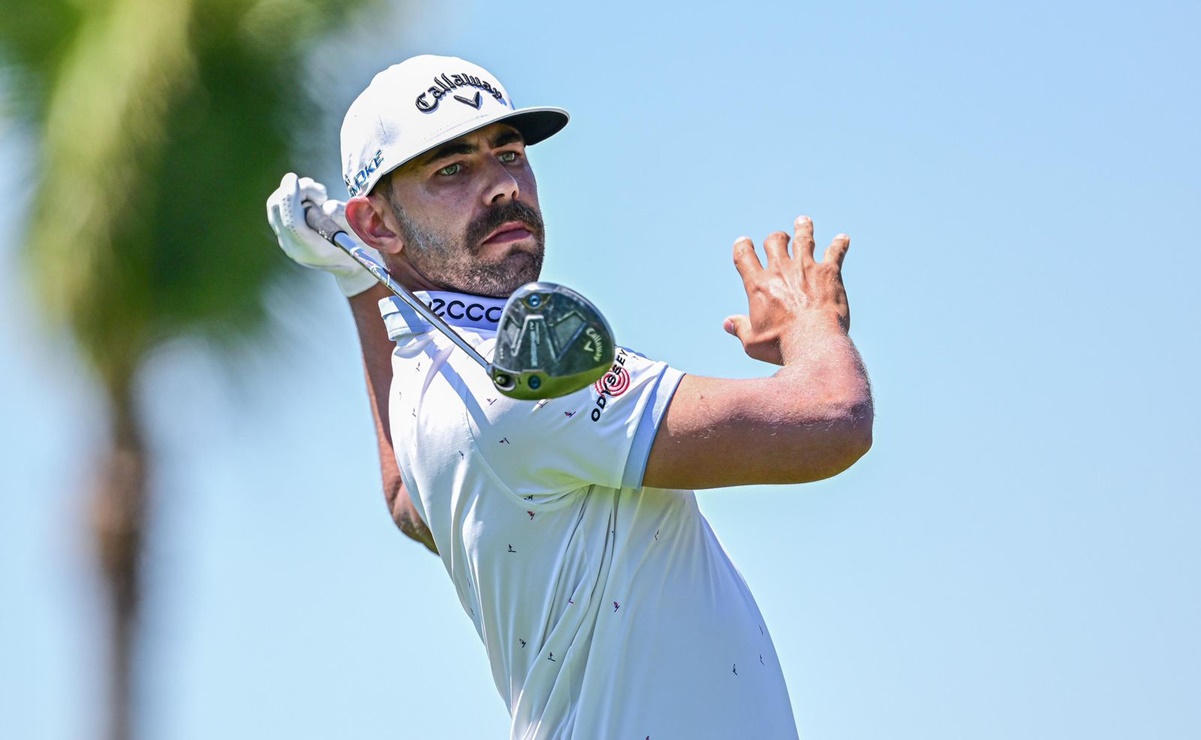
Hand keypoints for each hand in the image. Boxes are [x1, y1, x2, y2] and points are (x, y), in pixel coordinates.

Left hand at [266, 173, 379, 296]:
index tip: (295, 179)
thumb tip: (327, 207)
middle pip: (277, 210)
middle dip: (294, 191)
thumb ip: (344, 218)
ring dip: (298, 192)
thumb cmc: (360, 244)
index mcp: (310, 249)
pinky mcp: (285, 231)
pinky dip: (295, 196)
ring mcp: (286, 239)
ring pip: (277, 205)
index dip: (290, 198)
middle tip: (322, 193)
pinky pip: (281, 206)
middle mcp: (293, 246)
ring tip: (323, 197)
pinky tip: (315, 200)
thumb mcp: (360, 230)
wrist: (352, 263)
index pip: (291, 223)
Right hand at [723, 216, 850, 364]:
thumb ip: (740, 329)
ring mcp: (805, 268)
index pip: (744, 255)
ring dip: (803, 228)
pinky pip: (835, 251)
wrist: (813, 343)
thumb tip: (728, 323)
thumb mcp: (753, 342)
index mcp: (758, 285)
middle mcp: (780, 270)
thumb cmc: (780, 346)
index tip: (744, 242)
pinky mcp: (829, 272)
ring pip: (803, 238)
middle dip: (776, 238)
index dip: (743, 246)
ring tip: (803, 222)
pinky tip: (843, 239)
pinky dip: (839, 244)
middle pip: (775, 241)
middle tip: (780, 239)